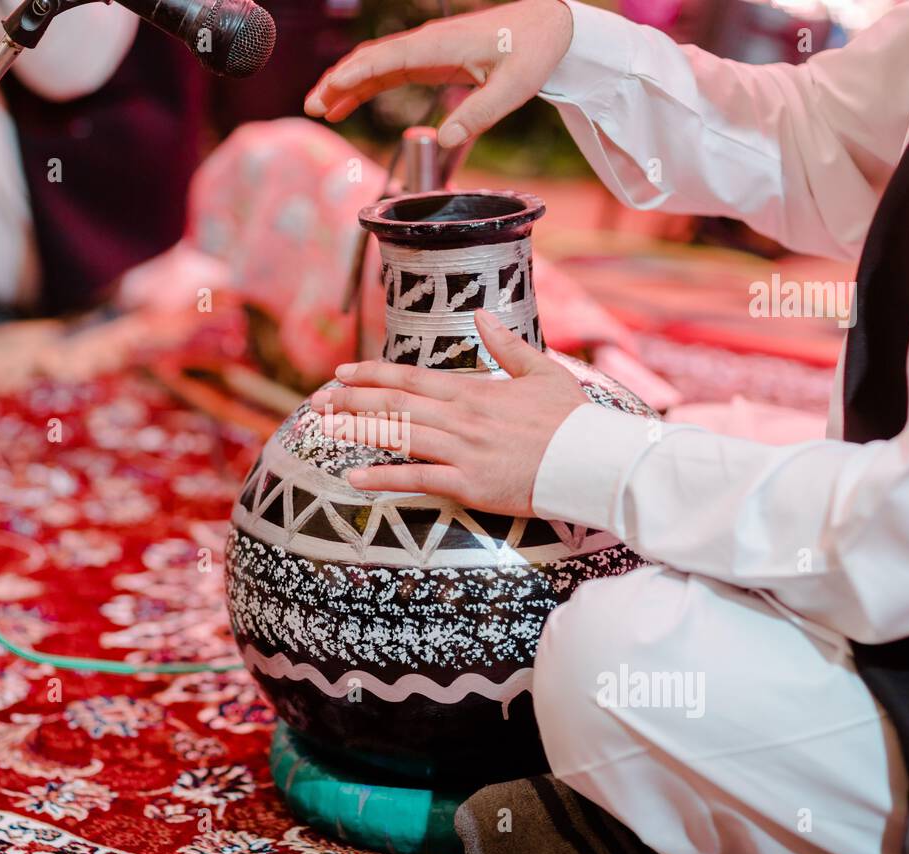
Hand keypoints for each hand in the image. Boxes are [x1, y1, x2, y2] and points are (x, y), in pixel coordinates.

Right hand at [304, 0, 574, 148]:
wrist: (549, 28)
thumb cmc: (533, 53)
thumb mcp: (513, 89)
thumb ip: (479, 114)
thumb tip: (445, 141)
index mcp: (441, 45)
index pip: (388, 57)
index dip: (356, 73)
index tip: (330, 91)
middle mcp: (427, 42)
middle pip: (371, 59)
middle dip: (338, 81)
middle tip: (311, 107)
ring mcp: (427, 49)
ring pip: (375, 64)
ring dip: (345, 84)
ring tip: (319, 109)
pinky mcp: (432, 58)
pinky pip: (390, 70)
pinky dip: (366, 85)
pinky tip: (349, 102)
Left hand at [309, 310, 588, 516]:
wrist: (593, 460)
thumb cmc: (572, 420)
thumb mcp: (543, 372)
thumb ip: (507, 344)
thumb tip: (481, 314)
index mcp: (474, 391)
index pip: (410, 377)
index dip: (371, 374)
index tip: (341, 373)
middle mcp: (461, 417)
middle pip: (394, 403)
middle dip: (350, 401)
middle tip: (315, 402)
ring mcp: (463, 450)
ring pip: (397, 435)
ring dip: (356, 431)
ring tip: (322, 429)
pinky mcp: (469, 484)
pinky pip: (417, 478)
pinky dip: (382, 476)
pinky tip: (353, 475)